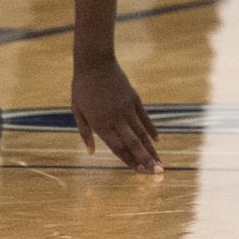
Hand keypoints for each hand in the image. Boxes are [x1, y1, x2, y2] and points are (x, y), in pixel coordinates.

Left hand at [71, 58, 162, 173]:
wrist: (96, 64)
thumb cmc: (82, 89)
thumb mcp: (77, 111)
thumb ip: (85, 133)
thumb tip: (91, 152)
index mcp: (101, 124)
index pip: (118, 148)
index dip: (129, 161)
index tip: (138, 172)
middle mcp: (117, 118)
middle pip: (134, 144)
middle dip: (147, 161)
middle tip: (159, 174)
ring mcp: (128, 108)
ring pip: (143, 133)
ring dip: (152, 150)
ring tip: (161, 162)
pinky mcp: (135, 99)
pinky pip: (145, 118)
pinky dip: (152, 130)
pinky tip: (157, 141)